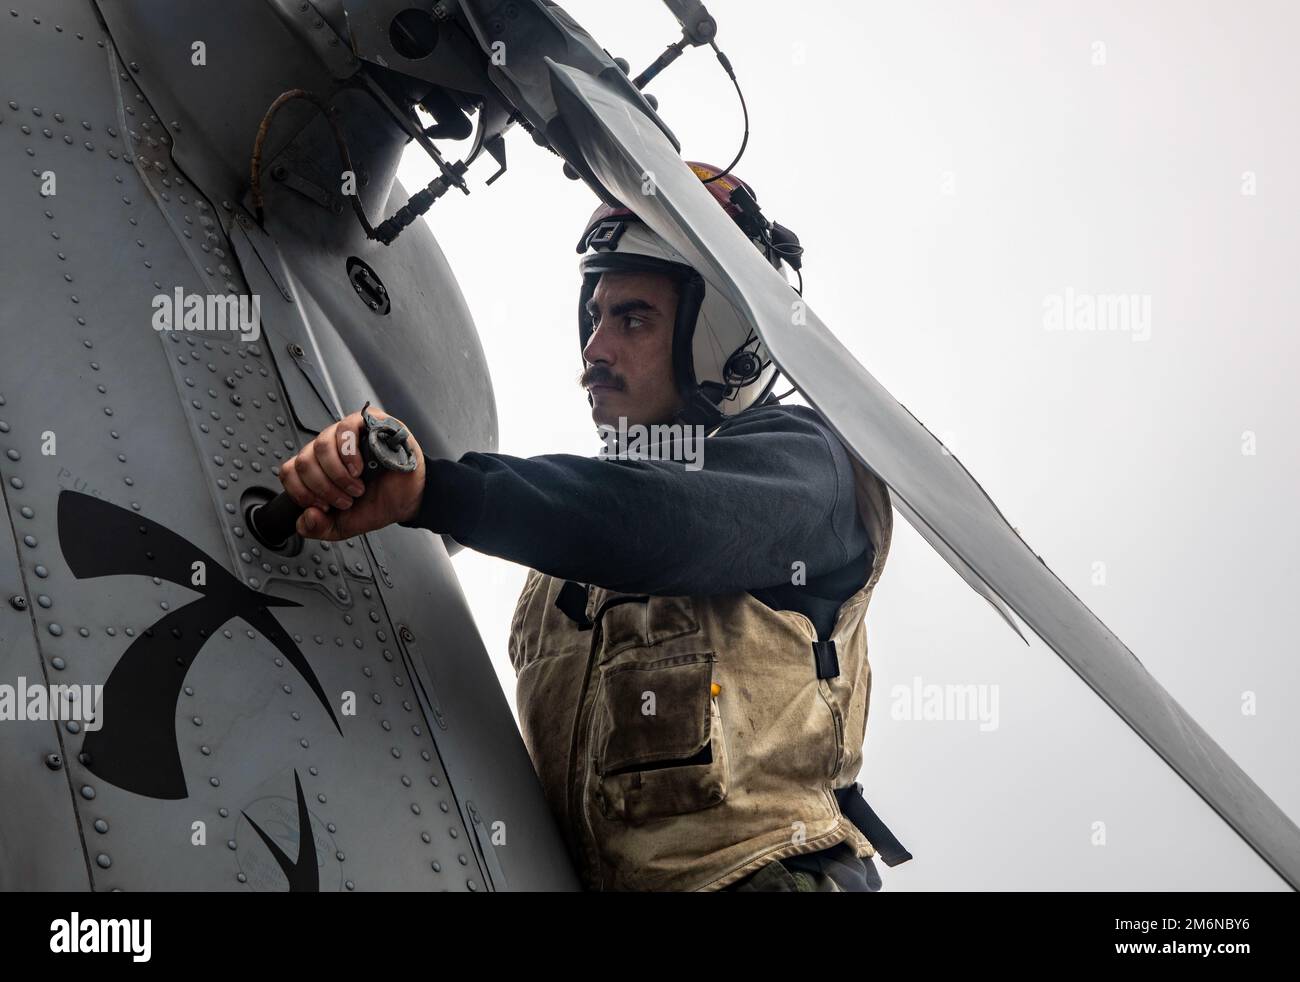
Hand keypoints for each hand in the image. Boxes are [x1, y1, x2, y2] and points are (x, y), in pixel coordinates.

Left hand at [278, 408, 425, 540]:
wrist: (411, 499)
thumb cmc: (380, 503)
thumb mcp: (342, 525)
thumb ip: (318, 528)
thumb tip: (306, 517)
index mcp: (318, 467)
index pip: (290, 471)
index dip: (302, 492)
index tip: (324, 506)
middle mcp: (329, 447)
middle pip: (304, 461)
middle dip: (324, 488)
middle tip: (346, 499)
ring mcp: (347, 432)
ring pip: (321, 445)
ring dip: (338, 474)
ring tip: (357, 486)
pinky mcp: (369, 422)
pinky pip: (345, 429)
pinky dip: (350, 454)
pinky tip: (360, 469)